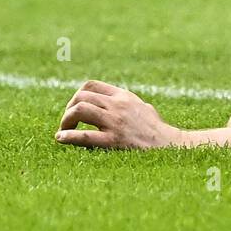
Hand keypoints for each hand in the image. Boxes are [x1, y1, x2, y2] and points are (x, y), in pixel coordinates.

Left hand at [56, 80, 180, 149]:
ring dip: (66, 120)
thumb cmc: (157, 129)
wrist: (170, 145)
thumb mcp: (143, 107)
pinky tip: (61, 138)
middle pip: (81, 97)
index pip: (91, 85)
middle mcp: (118, 105)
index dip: (77, 95)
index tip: (75, 109)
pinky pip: (85, 135)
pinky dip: (69, 136)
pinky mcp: (114, 140)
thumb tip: (119, 103)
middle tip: (67, 123)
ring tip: (64, 131)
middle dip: (68, 109)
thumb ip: (128, 103)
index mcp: (124, 96)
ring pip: (80, 110)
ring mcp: (115, 122)